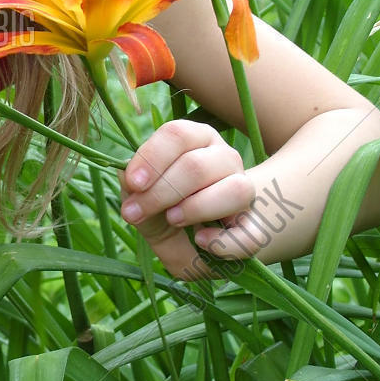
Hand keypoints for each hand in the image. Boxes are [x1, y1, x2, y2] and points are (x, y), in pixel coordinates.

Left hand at [116, 119, 257, 281]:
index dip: (153, 158)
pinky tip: (202, 241)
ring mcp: (244, 191)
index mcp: (196, 141)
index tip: (133, 184)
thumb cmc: (165, 216)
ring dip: (197, 207)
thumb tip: (125, 173)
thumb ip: (131, 189)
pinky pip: (249, 234)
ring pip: (235, 190)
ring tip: (173, 219)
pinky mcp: (254, 228)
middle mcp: (224, 159)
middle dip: (161, 192)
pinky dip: (223, 242)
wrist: (195, 246)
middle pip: (197, 165)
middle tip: (134, 213)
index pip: (178, 134)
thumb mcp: (141, 203)